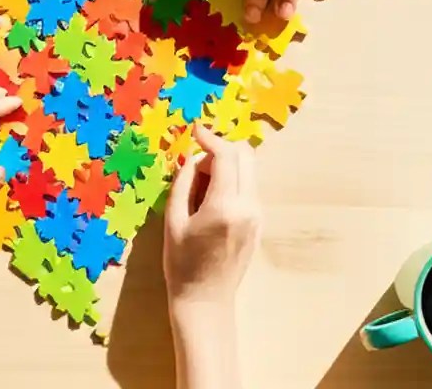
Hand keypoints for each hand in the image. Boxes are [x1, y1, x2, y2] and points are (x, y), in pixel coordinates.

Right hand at [164, 128, 260, 308]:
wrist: (206, 301)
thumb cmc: (182, 264)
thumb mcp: (173, 221)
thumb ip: (183, 183)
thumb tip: (191, 158)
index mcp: (225, 206)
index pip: (226, 156)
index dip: (210, 138)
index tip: (194, 131)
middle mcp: (248, 207)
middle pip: (245, 155)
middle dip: (221, 150)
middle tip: (196, 165)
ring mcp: (257, 215)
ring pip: (249, 170)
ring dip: (227, 165)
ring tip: (200, 186)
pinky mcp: (258, 222)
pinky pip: (248, 187)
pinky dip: (232, 180)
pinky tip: (211, 200)